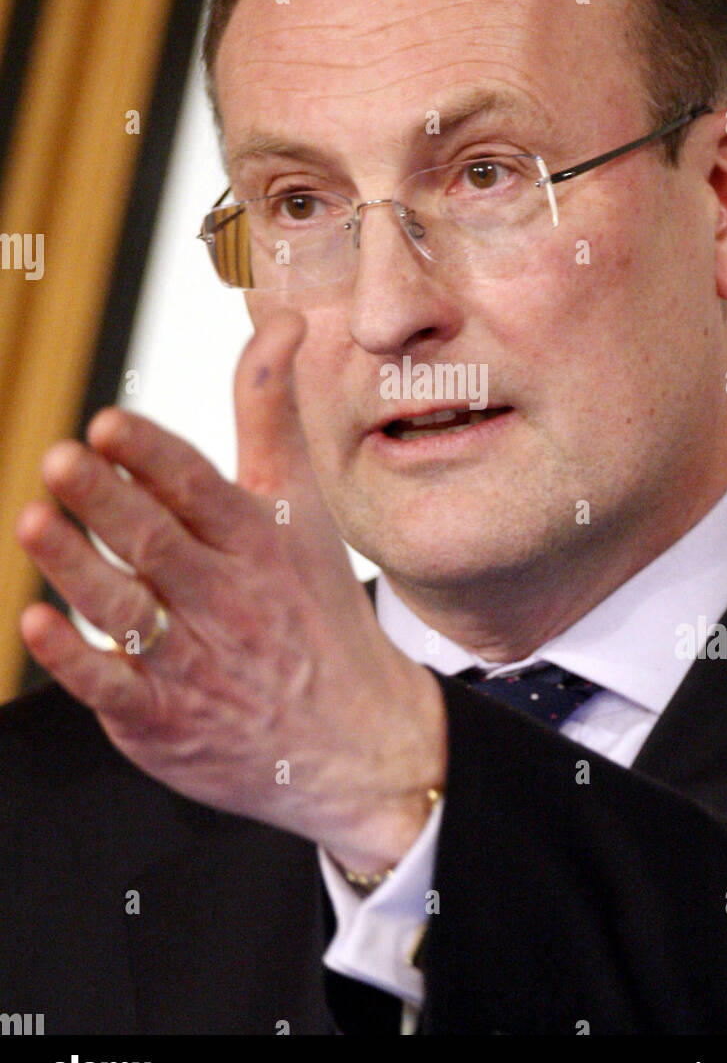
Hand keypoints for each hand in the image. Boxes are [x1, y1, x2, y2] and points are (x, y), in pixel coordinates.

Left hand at [16, 311, 446, 872]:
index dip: (152, 455)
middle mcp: (228, 597)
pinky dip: (75, 660)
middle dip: (106, 501)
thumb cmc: (316, 606)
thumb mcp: (301, 506)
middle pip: (158, 542)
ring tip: (33, 522)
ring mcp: (195, 662)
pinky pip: (114, 688)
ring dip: (76, 567)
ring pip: (129, 609)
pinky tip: (36, 624)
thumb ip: (271, 412)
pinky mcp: (165, 719)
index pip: (199, 488)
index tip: (108, 425)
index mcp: (259, 539)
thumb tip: (281, 322)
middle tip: (61, 459)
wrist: (358, 740)